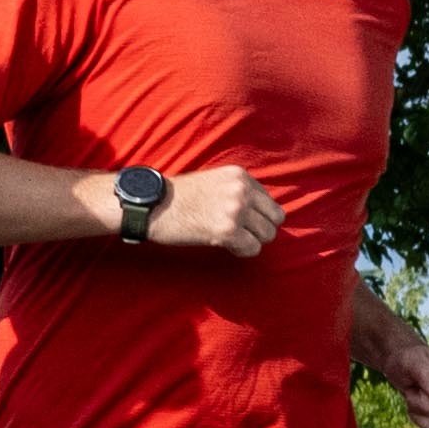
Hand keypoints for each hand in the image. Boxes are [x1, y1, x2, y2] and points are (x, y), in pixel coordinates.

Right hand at [145, 166, 286, 258]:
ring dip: (251, 241)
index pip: (270, 202)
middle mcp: (241, 190)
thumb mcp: (215, 181)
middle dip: (260, 230)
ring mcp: (236, 210)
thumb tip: (262, 212)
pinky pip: (252, 248)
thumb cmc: (181, 197)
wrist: (153, 206)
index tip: (241, 222)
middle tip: (240, 234)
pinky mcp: (227, 231)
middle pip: (275, 219)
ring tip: (232, 240)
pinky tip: (227, 247)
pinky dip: (242, 251)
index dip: (258, 216)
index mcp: (240, 176)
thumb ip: (239, 191)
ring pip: (267, 235)